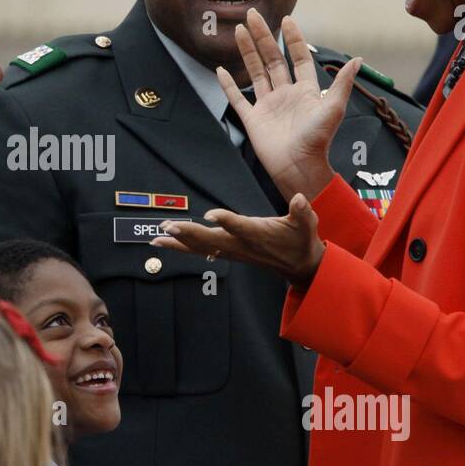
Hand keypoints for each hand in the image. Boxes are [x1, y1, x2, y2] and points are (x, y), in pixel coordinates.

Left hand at [153, 193, 325, 286]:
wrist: (300, 266)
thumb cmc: (301, 240)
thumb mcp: (307, 224)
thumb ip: (303, 212)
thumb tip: (300, 199)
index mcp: (258, 234)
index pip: (239, 227)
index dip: (225, 220)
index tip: (209, 214)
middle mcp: (241, 245)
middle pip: (211, 239)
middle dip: (188, 233)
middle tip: (167, 227)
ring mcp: (233, 251)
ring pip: (201, 247)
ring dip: (179, 243)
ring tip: (157, 237)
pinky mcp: (229, 252)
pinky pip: (201, 251)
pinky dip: (183, 247)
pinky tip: (166, 243)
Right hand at [220, 9, 360, 201]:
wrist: (298, 167)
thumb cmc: (318, 140)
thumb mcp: (334, 108)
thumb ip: (342, 83)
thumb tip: (357, 59)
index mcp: (305, 90)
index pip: (297, 58)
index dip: (292, 39)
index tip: (285, 19)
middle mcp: (285, 94)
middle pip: (272, 59)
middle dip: (262, 37)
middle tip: (252, 15)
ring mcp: (267, 105)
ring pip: (254, 72)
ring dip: (247, 52)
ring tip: (237, 31)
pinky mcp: (252, 119)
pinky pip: (237, 98)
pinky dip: (228, 85)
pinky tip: (221, 69)